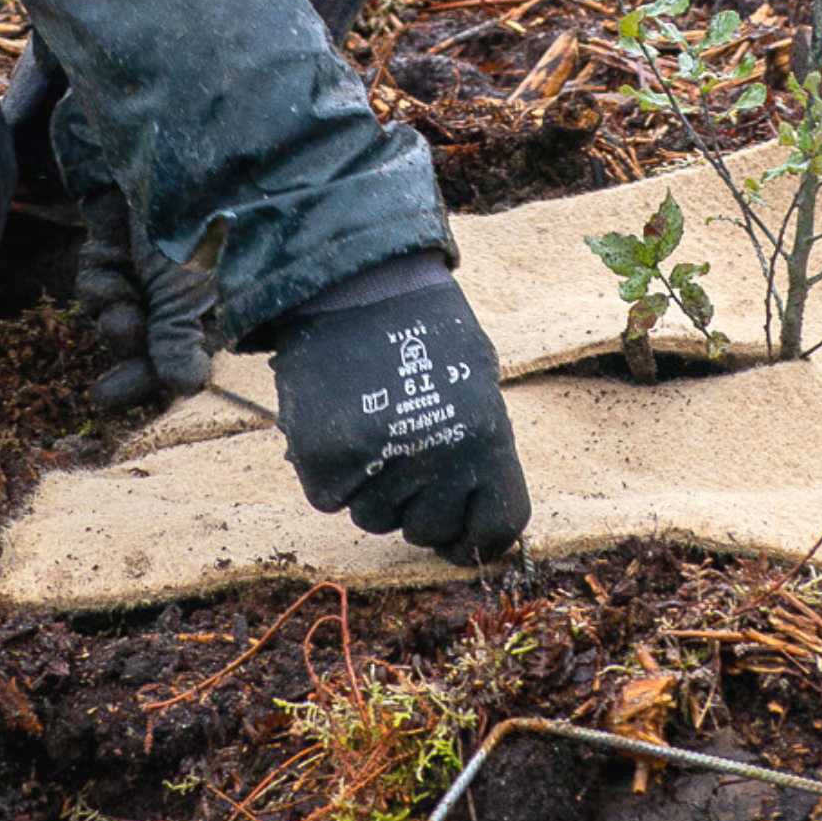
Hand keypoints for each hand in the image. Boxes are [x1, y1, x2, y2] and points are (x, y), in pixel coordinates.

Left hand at [71, 187, 215, 413]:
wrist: (169, 146)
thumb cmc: (192, 224)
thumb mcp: (188, 291)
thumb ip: (179, 341)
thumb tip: (186, 388)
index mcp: (214, 300)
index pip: (181, 355)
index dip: (148, 383)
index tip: (110, 400)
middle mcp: (181, 283)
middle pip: (143, 335)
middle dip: (124, 348)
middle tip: (105, 379)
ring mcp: (149, 257)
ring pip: (115, 305)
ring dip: (110, 309)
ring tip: (119, 305)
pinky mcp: (121, 231)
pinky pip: (99, 270)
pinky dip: (99, 274)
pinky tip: (106, 263)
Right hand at [266, 256, 529, 563]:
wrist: (355, 285)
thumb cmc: (424, 333)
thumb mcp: (478, 386)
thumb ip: (483, 457)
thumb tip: (483, 530)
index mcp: (487, 438)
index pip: (496, 526)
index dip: (478, 535)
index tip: (462, 533)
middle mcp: (437, 458)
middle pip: (430, 530)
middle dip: (420, 504)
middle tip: (407, 451)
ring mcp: (378, 463)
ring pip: (375, 519)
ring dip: (374, 488)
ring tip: (373, 427)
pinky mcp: (325, 462)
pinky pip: (331, 499)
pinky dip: (333, 474)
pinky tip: (340, 426)